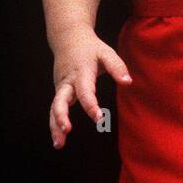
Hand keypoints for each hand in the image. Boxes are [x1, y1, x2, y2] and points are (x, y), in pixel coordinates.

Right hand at [49, 23, 131, 148]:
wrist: (68, 38)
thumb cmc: (91, 48)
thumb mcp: (106, 53)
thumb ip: (117, 67)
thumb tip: (128, 83)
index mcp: (81, 72)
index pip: (85, 91)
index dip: (91, 105)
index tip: (98, 118)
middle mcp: (68, 82)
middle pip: (60, 100)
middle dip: (62, 115)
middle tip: (67, 129)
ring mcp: (60, 87)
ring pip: (54, 108)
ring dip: (55, 126)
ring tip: (59, 144)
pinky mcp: (59, 92)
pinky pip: (55, 109)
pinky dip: (55, 124)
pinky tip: (59, 140)